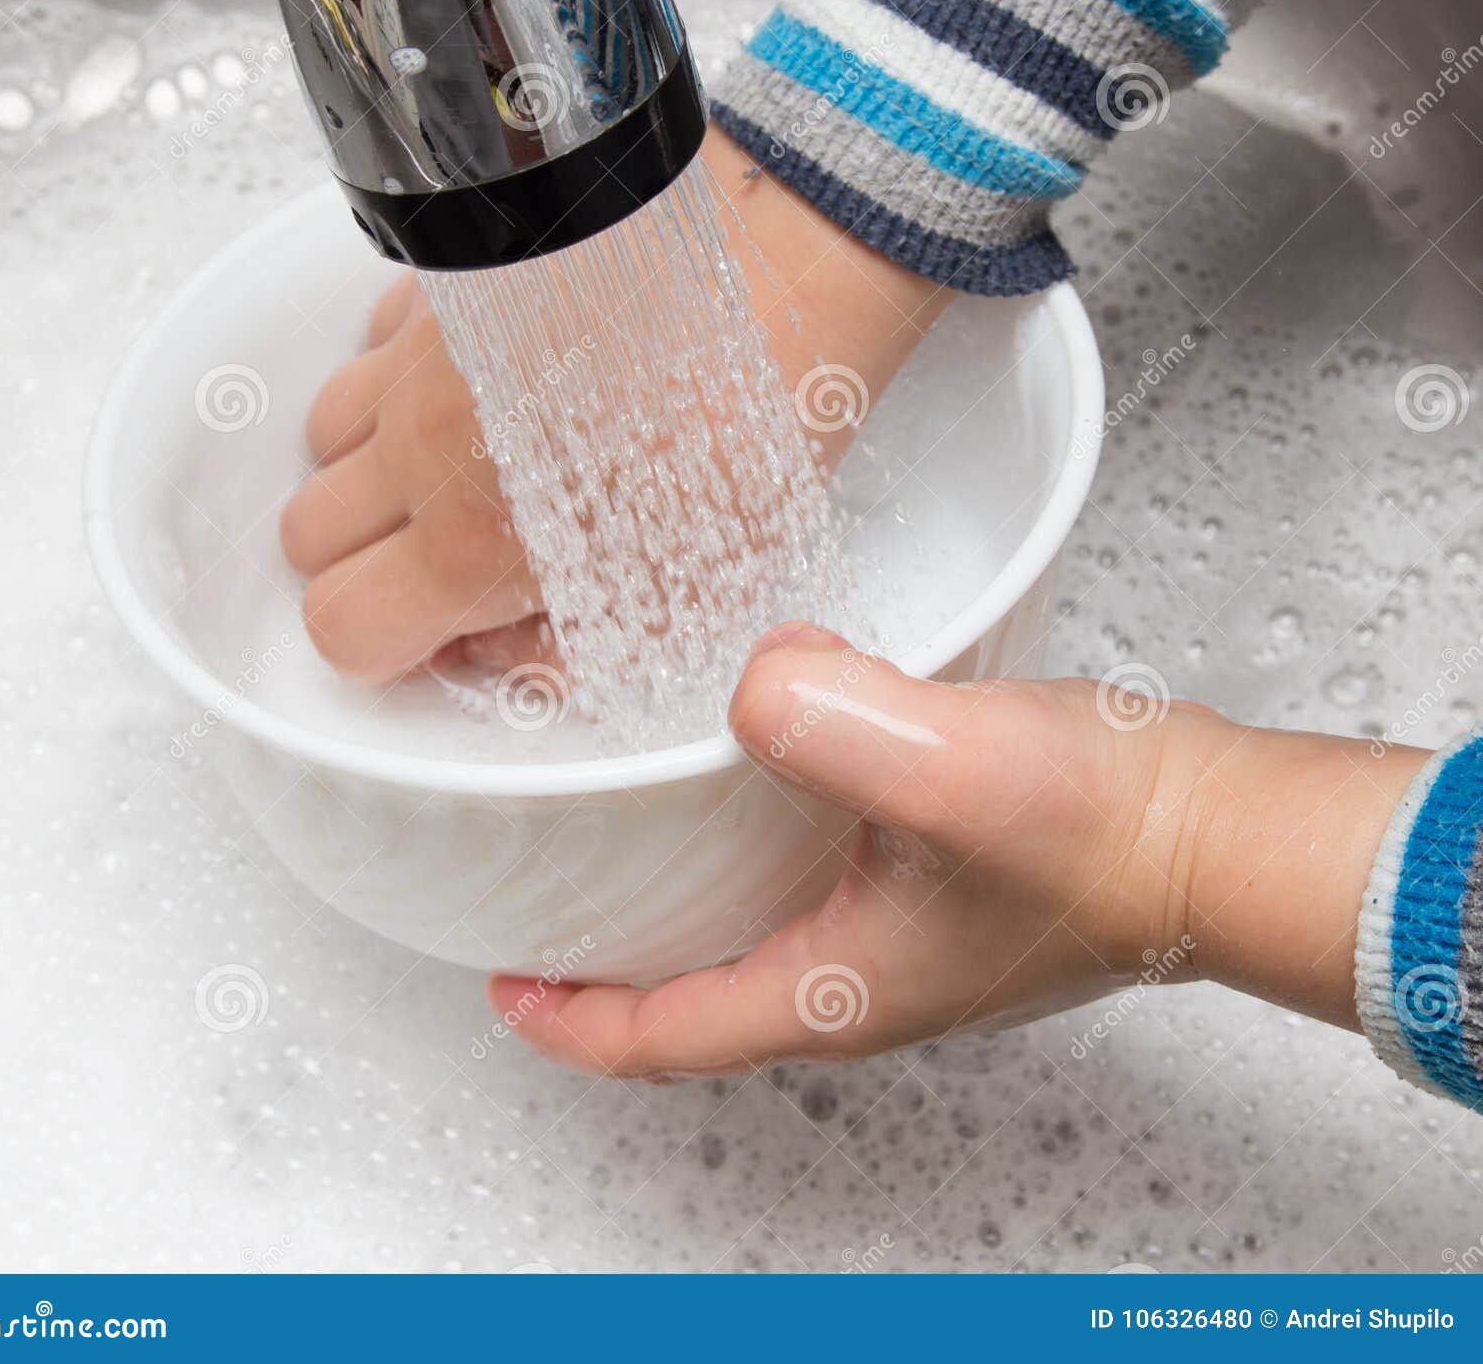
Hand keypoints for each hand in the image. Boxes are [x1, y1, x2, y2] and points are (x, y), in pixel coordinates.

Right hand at [279, 127, 947, 682]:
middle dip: (371, 560)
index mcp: (474, 540)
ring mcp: (420, 353)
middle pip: (307, 535)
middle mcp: (421, 444)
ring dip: (377, 465)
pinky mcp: (444, 280)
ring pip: (325, 437)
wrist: (781, 258)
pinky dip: (401, 377)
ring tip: (472, 466)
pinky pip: (370, 345)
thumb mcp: (695, 588)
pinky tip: (485, 385)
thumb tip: (506, 657)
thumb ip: (578, 649)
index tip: (443, 629)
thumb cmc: (754, 411)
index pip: (339, 628)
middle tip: (457, 555)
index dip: (385, 643)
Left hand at [486, 624, 1428, 1076]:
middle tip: (547, 892)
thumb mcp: (955, 776)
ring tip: (624, 816)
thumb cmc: (1113, 838)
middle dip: (611, 948)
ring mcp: (894, 923)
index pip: (662, 1036)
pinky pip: (806, 858)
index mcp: (834, 988)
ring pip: (748, 918)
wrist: (1219, 822)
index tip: (504, 979)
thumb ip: (842, 729)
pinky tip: (756, 751)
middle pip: (693, 983)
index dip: (568, 1019)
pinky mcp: (929, 867)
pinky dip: (755, 822)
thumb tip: (755, 686)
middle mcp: (855, 971)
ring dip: (680, 881)